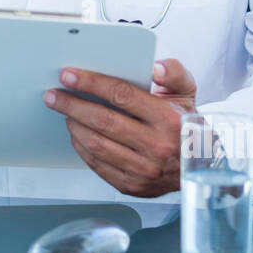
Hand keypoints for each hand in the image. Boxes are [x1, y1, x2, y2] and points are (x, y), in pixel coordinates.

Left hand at [43, 59, 197, 197]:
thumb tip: (154, 67)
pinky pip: (97, 164)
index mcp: (168, 118)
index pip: (122, 95)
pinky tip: (76, 133)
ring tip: (64, 112)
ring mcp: (143, 169)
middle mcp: (156, 146)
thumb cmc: (185, 124)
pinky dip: (81, 146)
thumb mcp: (186, 92)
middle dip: (72, 105)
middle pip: (103, 121)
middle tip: (54, 94)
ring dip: (73, 125)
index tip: (69, 75)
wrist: (198, 165)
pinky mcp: (132, 185)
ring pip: (96, 144)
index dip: (92, 83)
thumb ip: (173, 72)